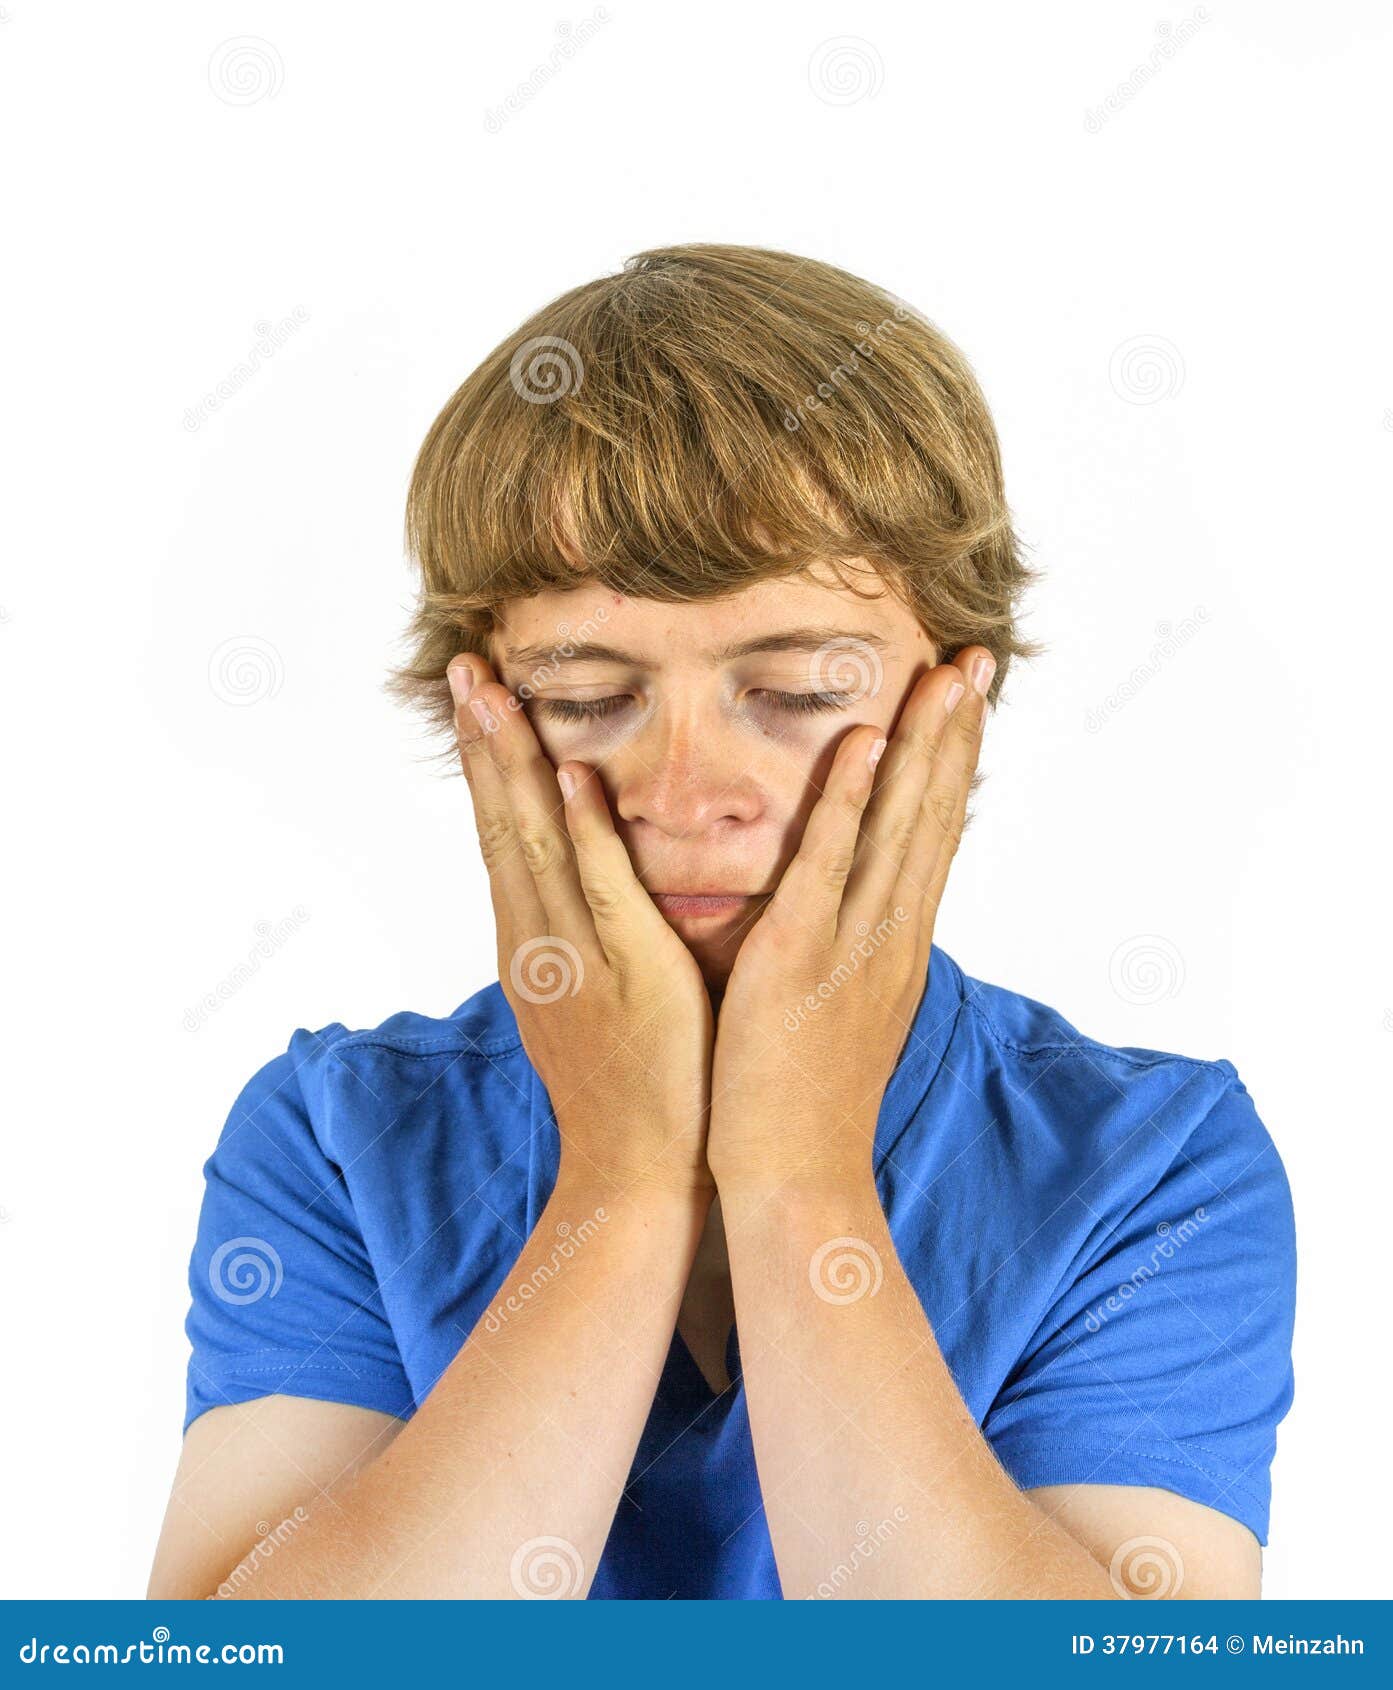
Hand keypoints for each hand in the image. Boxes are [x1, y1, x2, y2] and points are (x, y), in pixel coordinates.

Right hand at [448, 655, 714, 1198]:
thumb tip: (574, 883)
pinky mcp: (628, 975)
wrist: (636, 1174)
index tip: (478, 699)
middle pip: (501, 826)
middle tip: (465, 667)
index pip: (501, 836)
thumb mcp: (581, 1001)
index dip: (488, 765)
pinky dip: (582, 834)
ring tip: (495, 694)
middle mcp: (537, 943)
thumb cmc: (627, 1087)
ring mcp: (575, 958)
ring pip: (534, 845)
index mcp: (531, 945)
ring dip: (514, 765)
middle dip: (484, 744)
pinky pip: (601, 893)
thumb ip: (574, 938)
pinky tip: (570, 777)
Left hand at [706, 648, 993, 1192]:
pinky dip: (853, 802)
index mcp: (899, 944)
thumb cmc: (810, 1098)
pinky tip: (868, 744)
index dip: (954, 765)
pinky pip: (830, 866)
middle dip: (957, 735)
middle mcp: (893, 935)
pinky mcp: (800, 957)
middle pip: (936, 816)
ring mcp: (853, 944)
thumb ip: (859, 952)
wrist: (799, 1177)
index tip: (968, 702)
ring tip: (946, 676)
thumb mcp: (849, 1010)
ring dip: (925, 746)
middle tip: (979, 659)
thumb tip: (865, 911)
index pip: (936, 836)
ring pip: (901, 827)